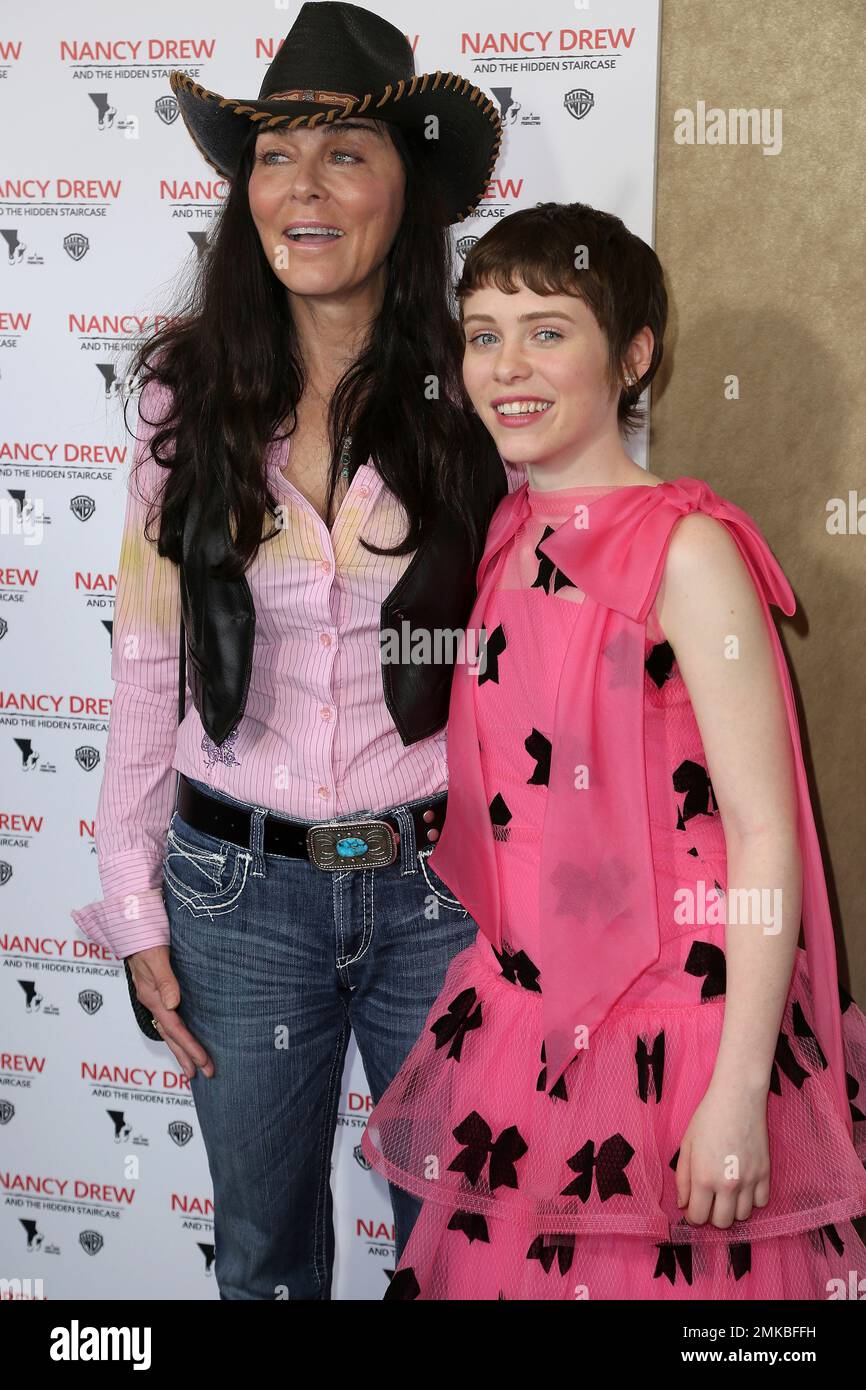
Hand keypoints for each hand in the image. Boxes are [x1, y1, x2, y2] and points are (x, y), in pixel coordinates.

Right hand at [127, 945, 214, 1080]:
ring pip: (168, 1030)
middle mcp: (152, 1000)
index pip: (174, 1027)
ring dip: (181, 1049)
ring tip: (192, 1068)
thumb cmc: (145, 937)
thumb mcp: (156, 956)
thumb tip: (173, 1004)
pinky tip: (183, 1039)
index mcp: (152, 996)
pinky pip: (168, 1019)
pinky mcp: (157, 991)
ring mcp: (153, 997)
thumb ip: (165, 980)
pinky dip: (176, 1033)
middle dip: (187, 1056)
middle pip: (171, 1035)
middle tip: (204, 1074)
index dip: (189, 1046)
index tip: (204, 1062)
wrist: (133, 925)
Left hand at [674, 1080, 770, 1227]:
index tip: (693, 1208)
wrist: (737, 1099)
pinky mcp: (765, 1173)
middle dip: (713, 1215)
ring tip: (727, 1191)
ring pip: (743, 1216)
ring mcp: (750, 1180)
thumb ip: (683, 1178)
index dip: (693, 1216)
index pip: (698, 1217)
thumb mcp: (686, 1145)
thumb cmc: (707, 1118)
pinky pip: (761, 1202)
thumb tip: (683, 1203)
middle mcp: (728, 1185)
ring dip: (733, 1208)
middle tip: (710, 1200)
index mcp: (704, 1178)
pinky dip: (752, 1199)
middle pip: (722, 1223)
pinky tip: (744, 1185)